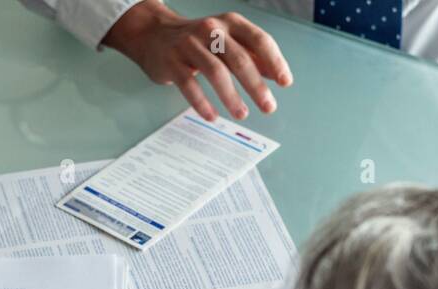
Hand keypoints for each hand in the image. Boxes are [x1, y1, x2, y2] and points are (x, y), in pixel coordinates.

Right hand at [104, 1, 291, 120]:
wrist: (153, 34)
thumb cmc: (197, 41)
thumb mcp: (226, 41)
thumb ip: (251, 55)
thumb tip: (275, 74)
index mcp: (230, 23)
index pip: (259, 40)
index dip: (274, 62)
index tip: (284, 83)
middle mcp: (211, 30)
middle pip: (239, 59)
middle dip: (256, 86)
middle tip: (268, 107)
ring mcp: (189, 45)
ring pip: (216, 72)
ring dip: (231, 97)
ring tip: (242, 114)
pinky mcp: (172, 62)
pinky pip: (189, 85)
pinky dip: (202, 103)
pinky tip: (212, 116)